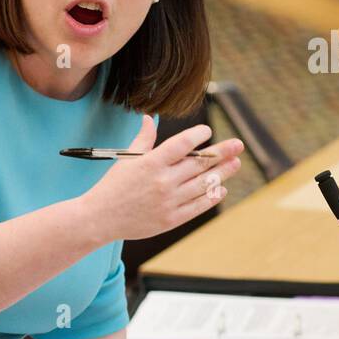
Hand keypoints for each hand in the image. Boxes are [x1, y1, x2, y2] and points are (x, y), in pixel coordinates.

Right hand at [80, 115, 244, 243]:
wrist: (99, 218)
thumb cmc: (113, 186)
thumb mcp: (126, 159)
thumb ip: (143, 139)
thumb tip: (150, 118)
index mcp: (151, 163)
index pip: (182, 144)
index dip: (198, 135)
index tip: (207, 131)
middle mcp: (162, 181)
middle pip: (200, 163)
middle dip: (222, 153)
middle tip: (238, 145)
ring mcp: (168, 201)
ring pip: (204, 184)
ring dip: (222, 173)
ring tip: (235, 164)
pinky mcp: (171, 219)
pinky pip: (198, 206)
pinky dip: (212, 196)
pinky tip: (220, 188)